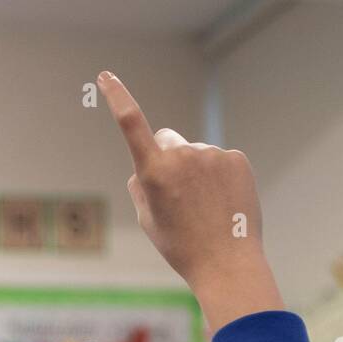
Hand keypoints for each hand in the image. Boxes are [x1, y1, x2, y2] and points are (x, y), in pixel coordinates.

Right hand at [97, 71, 283, 332]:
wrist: (228, 264)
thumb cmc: (182, 247)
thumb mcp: (149, 221)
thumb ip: (141, 188)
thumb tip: (141, 169)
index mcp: (155, 172)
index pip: (132, 124)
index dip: (117, 97)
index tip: (105, 76)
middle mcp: (183, 156)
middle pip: (167, 140)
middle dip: (167, 157)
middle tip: (177, 194)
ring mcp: (212, 154)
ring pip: (195, 153)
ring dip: (196, 171)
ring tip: (205, 208)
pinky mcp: (236, 158)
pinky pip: (219, 160)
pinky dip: (219, 176)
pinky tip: (223, 202)